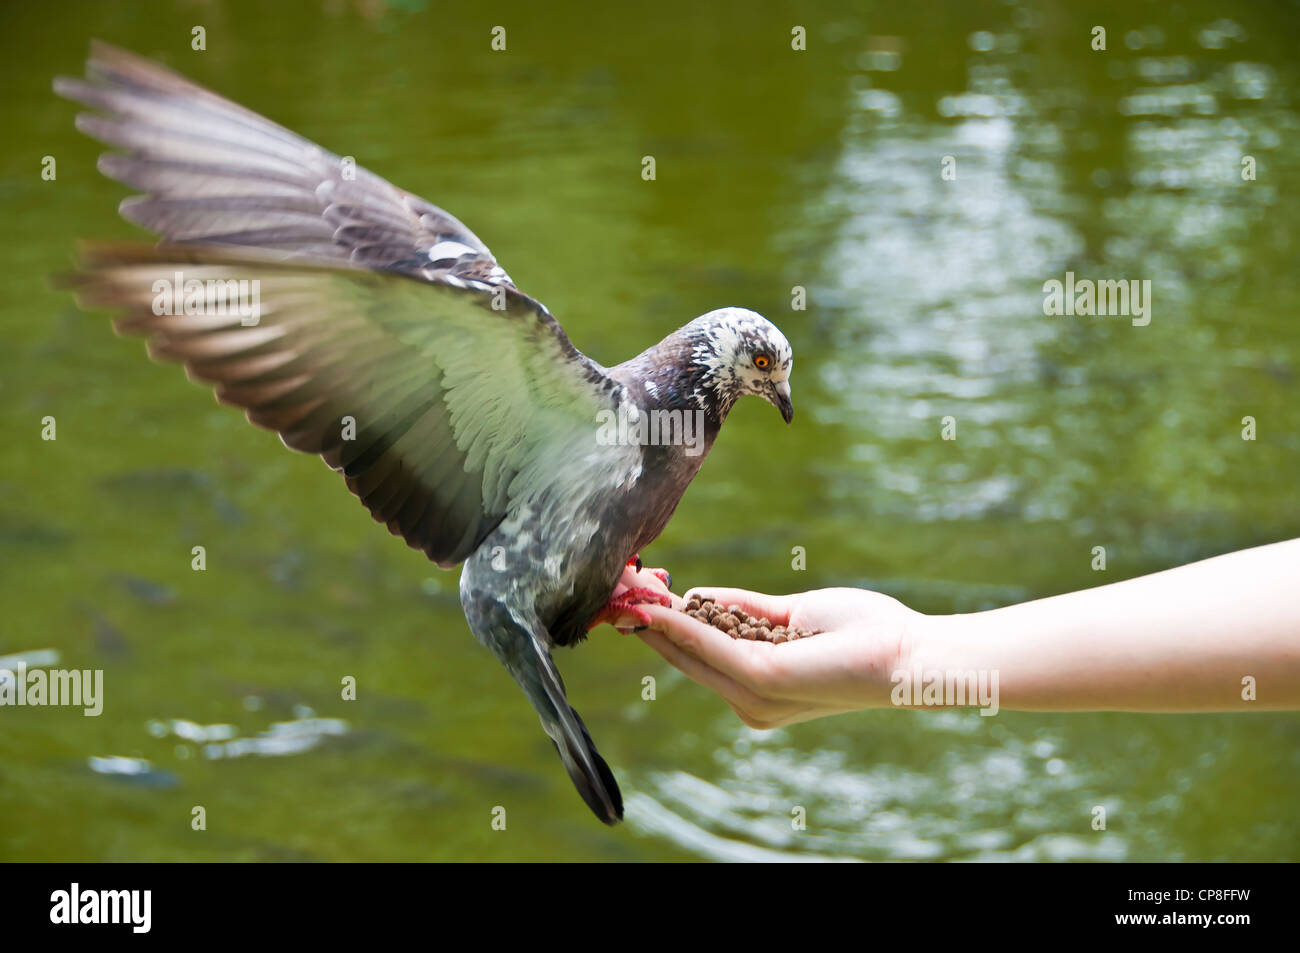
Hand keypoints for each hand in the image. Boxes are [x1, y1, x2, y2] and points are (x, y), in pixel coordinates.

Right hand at [635, 586, 920, 727]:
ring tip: (625, 593)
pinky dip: (681, 624)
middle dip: (649, 624)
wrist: (908, 655)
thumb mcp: (792, 616)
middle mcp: (751, 704)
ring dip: (655, 621)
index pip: (701, 656)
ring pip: (690, 652)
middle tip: (616, 593)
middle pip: (685, 658)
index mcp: (759, 691)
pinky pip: (710, 644)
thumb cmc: (864, 634)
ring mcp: (754, 696)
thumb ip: (745, 609)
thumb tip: (700, 597)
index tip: (637, 597)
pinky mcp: (761, 678)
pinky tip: (659, 605)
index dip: (666, 626)